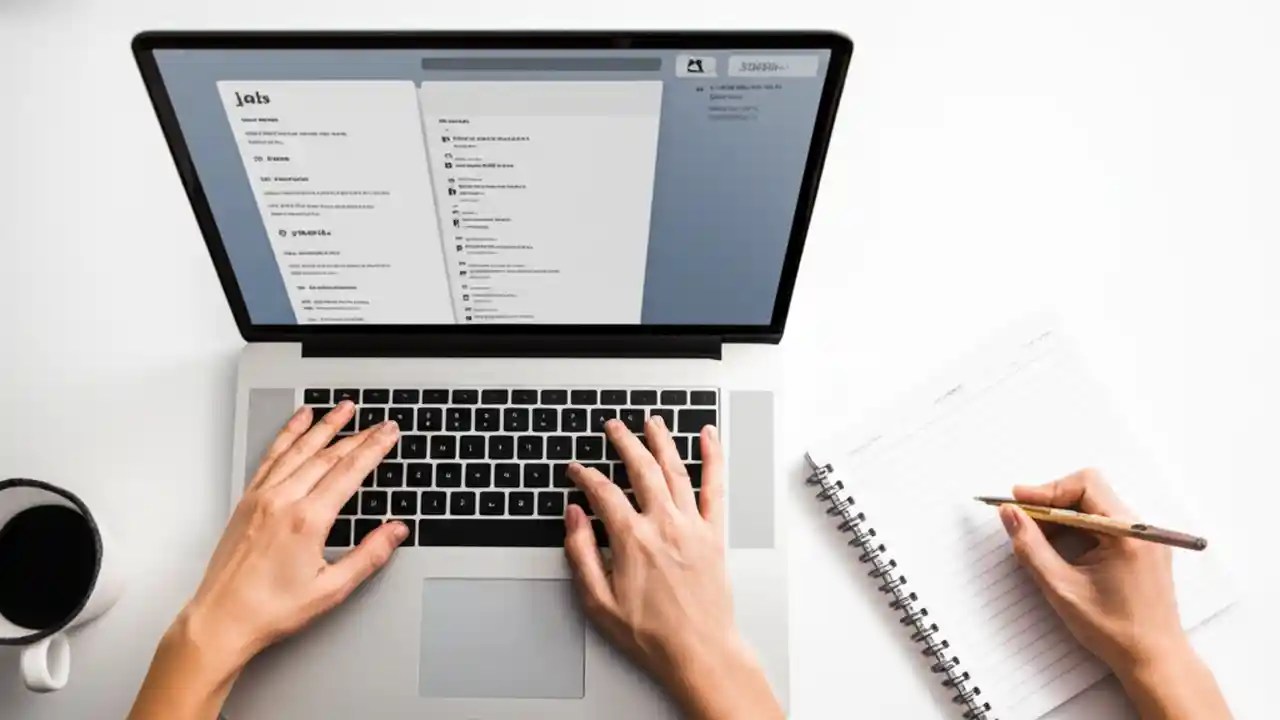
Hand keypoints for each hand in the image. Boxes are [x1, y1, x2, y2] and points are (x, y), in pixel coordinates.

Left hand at [130, 403, 406, 719]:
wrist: (222, 620)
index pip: (349, 472)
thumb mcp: (332, 589)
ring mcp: (262, 497)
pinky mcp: (247, 501)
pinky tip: (298, 422)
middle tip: (379, 421)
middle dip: (357, 435)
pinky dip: (287, 435)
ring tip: (343, 408)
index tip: (389, 433)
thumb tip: (395, 531)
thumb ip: (368, 555)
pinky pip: (271, 457)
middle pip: (328, 455)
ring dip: (324, 425)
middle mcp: (283, 501)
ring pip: (299, 449)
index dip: (373, 448)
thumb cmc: (271, 609)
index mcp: (307, 520)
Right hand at [563, 416, 780, 719]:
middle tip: (613, 427)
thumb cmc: (652, 634)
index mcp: (632, 540)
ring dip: (661, 441)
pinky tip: (709, 437)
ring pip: (675, 469)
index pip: (603, 493)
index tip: (576, 470)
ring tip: (651, 422)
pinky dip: (713, 458)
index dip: (585, 476)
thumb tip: (573, 517)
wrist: (700, 651)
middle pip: (641, 469)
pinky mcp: (714, 533)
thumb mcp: (598, 601)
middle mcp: (664, 525)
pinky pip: (715, 487)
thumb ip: (581, 553)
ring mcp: (692, 526)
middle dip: (624, 442)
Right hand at [1001, 469, 1229, 718]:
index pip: (1085, 485)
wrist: (1155, 659)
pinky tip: (1063, 549)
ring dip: (1064, 517)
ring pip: (1096, 507)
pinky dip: (1080, 529)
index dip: (1047, 489)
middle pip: (1090, 492)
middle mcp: (1141, 529)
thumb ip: (1030, 547)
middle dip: (1052, 503)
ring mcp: (1146, 538)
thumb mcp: (1061, 588)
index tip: (1018, 501)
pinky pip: (1107, 524)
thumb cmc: (1113, 630)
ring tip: (1039, 540)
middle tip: (1023, 521)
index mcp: (1127, 533)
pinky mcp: (1144, 549)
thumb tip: (1009, 514)